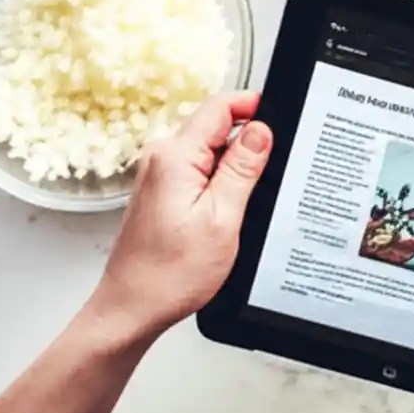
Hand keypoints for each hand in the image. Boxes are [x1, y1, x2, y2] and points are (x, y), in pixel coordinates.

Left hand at [89, 91, 272, 338]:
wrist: (132, 307)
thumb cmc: (170, 274)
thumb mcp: (223, 218)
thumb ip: (243, 169)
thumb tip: (261, 130)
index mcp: (175, 157)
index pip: (220, 106)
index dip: (254, 105)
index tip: (281, 118)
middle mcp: (161, 157)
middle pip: (215, 126)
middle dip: (248, 141)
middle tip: (274, 170)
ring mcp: (158, 174)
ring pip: (209, 150)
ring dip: (235, 165)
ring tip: (250, 198)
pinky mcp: (161, 191)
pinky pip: (198, 170)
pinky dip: (220, 182)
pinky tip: (231, 209)